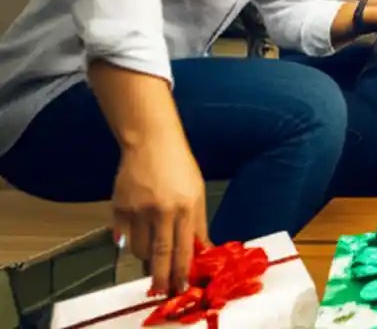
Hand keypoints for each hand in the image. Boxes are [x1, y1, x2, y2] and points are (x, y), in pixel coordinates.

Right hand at [113, 140, 208, 296]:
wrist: (150, 143)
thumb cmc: (178, 166)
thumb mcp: (196, 192)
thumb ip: (197, 223)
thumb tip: (201, 249)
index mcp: (184, 207)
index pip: (183, 248)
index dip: (181, 270)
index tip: (181, 285)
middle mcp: (161, 210)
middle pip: (159, 254)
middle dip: (161, 276)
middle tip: (162, 289)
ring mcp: (137, 209)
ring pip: (139, 249)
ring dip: (145, 258)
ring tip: (151, 256)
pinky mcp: (119, 207)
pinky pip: (123, 236)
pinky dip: (129, 242)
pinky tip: (136, 237)